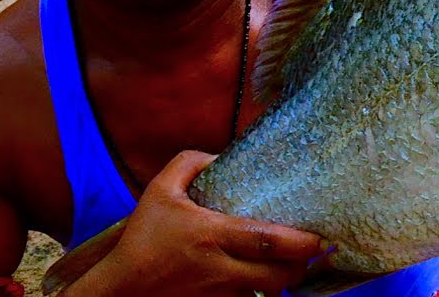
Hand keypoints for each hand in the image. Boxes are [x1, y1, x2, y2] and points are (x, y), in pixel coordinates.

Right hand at [73, 151, 325, 295]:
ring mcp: (219, 294)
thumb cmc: (143, 237)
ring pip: (267, 294)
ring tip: (293, 265)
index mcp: (211, 235)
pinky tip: (267, 281)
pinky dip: (264, 294)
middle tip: (311, 251)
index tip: (318, 237)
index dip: (299, 242)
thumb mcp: (160, 190)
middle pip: (277, 276)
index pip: (266, 242)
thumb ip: (189, 163)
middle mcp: (220, 268)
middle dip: (301, 266)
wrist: (120, 288)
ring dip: (284, 282)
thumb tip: (219, 155)